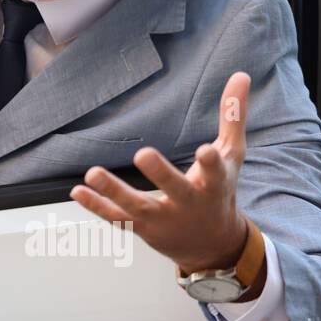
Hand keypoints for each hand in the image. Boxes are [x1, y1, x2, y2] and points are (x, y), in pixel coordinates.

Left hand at [70, 71, 251, 275]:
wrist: (213, 245)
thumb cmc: (220, 191)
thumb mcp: (231, 155)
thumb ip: (233, 116)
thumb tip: (241, 75)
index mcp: (214, 185)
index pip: (215, 173)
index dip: (211, 163)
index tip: (206, 151)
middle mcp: (189, 204)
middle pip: (176, 190)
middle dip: (160, 174)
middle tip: (143, 154)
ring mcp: (164, 219)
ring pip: (136, 207)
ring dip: (113, 191)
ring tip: (92, 173)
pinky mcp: (142, 228)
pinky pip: (117, 218)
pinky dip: (97, 206)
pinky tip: (78, 191)